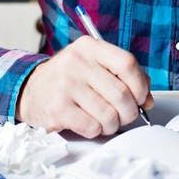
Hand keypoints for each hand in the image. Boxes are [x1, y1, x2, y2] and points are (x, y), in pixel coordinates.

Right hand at [15, 36, 152, 137]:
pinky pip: (92, 127)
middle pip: (121, 93)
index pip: (127, 63)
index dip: (140, 84)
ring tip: (106, 121)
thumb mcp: (93, 65)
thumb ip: (122, 76)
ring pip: (109, 114)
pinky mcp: (58, 109)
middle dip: (130, 111)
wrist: (31, 90)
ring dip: (113, 124)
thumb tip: (148, 99)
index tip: (142, 97)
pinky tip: (89, 123)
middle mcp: (77, 63)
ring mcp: (66, 85)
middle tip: (126, 115)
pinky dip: (97, 130)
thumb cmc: (69, 79)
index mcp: (89, 47)